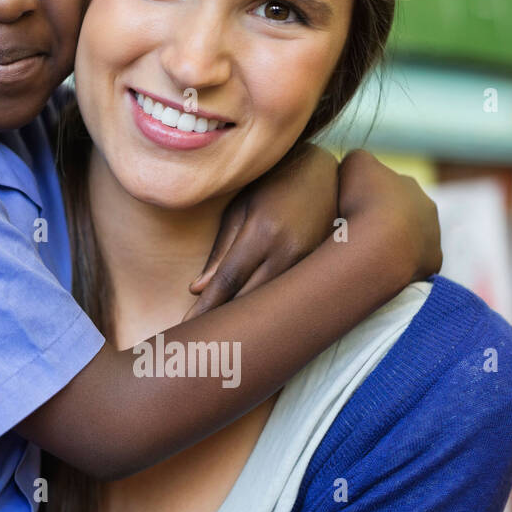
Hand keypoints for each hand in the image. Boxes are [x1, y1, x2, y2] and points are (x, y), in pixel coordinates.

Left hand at [183, 144, 338, 320]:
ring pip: (272, 303)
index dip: (207, 307)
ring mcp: (310, 262)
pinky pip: (291, 295)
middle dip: (224, 319)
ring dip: (248, 320)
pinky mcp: (322, 267)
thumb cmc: (272, 184)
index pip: (228, 281)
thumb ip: (220, 250)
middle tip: (199, 339)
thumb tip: (196, 289)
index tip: (188, 327)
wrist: (323, 171)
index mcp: (262, 233)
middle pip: (250, 299)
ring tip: (223, 337)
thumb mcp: (239, 208)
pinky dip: (271, 308)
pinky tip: (255, 321)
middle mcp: (288, 251)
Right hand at [336, 149, 441, 283]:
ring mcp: (433, 239)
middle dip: (384, 220)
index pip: (387, 186)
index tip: (349, 205)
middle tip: (357, 230)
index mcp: (409, 185)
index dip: (367, 195)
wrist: (380, 243)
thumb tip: (358, 167)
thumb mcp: (354, 162)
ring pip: (411, 240)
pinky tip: (377, 266)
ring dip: (392, 244)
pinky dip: (397, 264)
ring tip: (365, 251)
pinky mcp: (431, 265)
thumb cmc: (364, 199)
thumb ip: (359, 158)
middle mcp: (428, 210)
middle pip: (404, 213)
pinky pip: (412, 264)